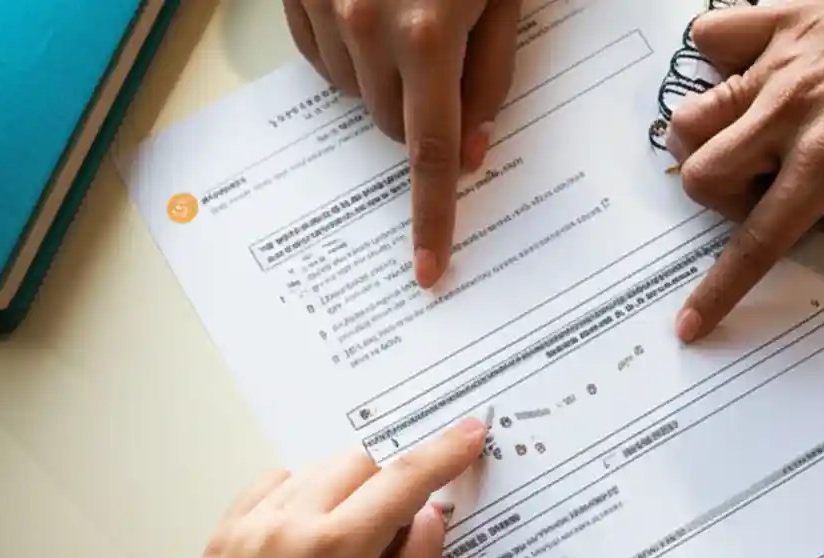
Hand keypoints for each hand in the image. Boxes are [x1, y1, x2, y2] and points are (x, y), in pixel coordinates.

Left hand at [156, 418, 487, 557]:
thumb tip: (433, 510)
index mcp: (342, 546)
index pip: (405, 479)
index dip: (445, 452)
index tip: (470, 431)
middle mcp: (295, 522)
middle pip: (360, 461)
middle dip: (387, 478)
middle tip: (392, 517)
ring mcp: (254, 522)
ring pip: (316, 467)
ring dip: (343, 484)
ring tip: (344, 532)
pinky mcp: (226, 530)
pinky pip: (272, 483)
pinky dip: (299, 490)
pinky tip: (307, 525)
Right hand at [284, 0, 523, 287]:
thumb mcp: (504, 0)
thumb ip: (492, 75)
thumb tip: (472, 149)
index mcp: (428, 34)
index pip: (432, 152)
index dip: (431, 215)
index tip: (428, 266)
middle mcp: (366, 26)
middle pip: (391, 125)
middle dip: (421, 111)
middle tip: (444, 54)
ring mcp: (324, 7)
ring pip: (353, 93)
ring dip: (382, 75)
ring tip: (407, 11)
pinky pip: (318, 55)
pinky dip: (346, 47)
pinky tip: (372, 6)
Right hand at [667, 0, 823, 341]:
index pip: (760, 241)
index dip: (720, 291)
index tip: (691, 324)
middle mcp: (786, 116)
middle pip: (702, 178)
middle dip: (722, 201)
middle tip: (765, 189)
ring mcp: (771, 66)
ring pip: (690, 119)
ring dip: (707, 144)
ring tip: (747, 141)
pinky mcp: (770, 22)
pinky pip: (708, 40)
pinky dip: (715, 64)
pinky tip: (749, 76)